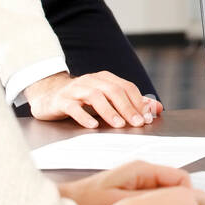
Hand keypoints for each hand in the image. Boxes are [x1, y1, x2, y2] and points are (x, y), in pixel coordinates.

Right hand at [25, 71, 162, 128]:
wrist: (48, 95)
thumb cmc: (82, 99)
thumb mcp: (107, 99)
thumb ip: (132, 103)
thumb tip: (156, 108)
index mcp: (105, 78)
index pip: (127, 87)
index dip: (138, 102)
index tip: (147, 118)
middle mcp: (91, 81)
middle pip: (113, 91)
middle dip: (127, 108)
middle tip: (137, 123)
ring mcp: (75, 90)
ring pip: (95, 97)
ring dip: (109, 111)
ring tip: (119, 125)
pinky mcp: (61, 101)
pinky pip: (73, 107)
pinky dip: (84, 116)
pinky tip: (92, 126)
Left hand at [59, 161, 191, 204]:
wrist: (68, 202)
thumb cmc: (88, 200)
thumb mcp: (121, 201)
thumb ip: (149, 199)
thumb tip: (174, 200)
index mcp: (142, 168)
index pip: (180, 176)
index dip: (187, 194)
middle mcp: (143, 171)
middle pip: (174, 184)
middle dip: (178, 201)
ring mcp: (138, 179)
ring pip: (165, 191)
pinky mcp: (133, 189)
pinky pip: (154, 197)